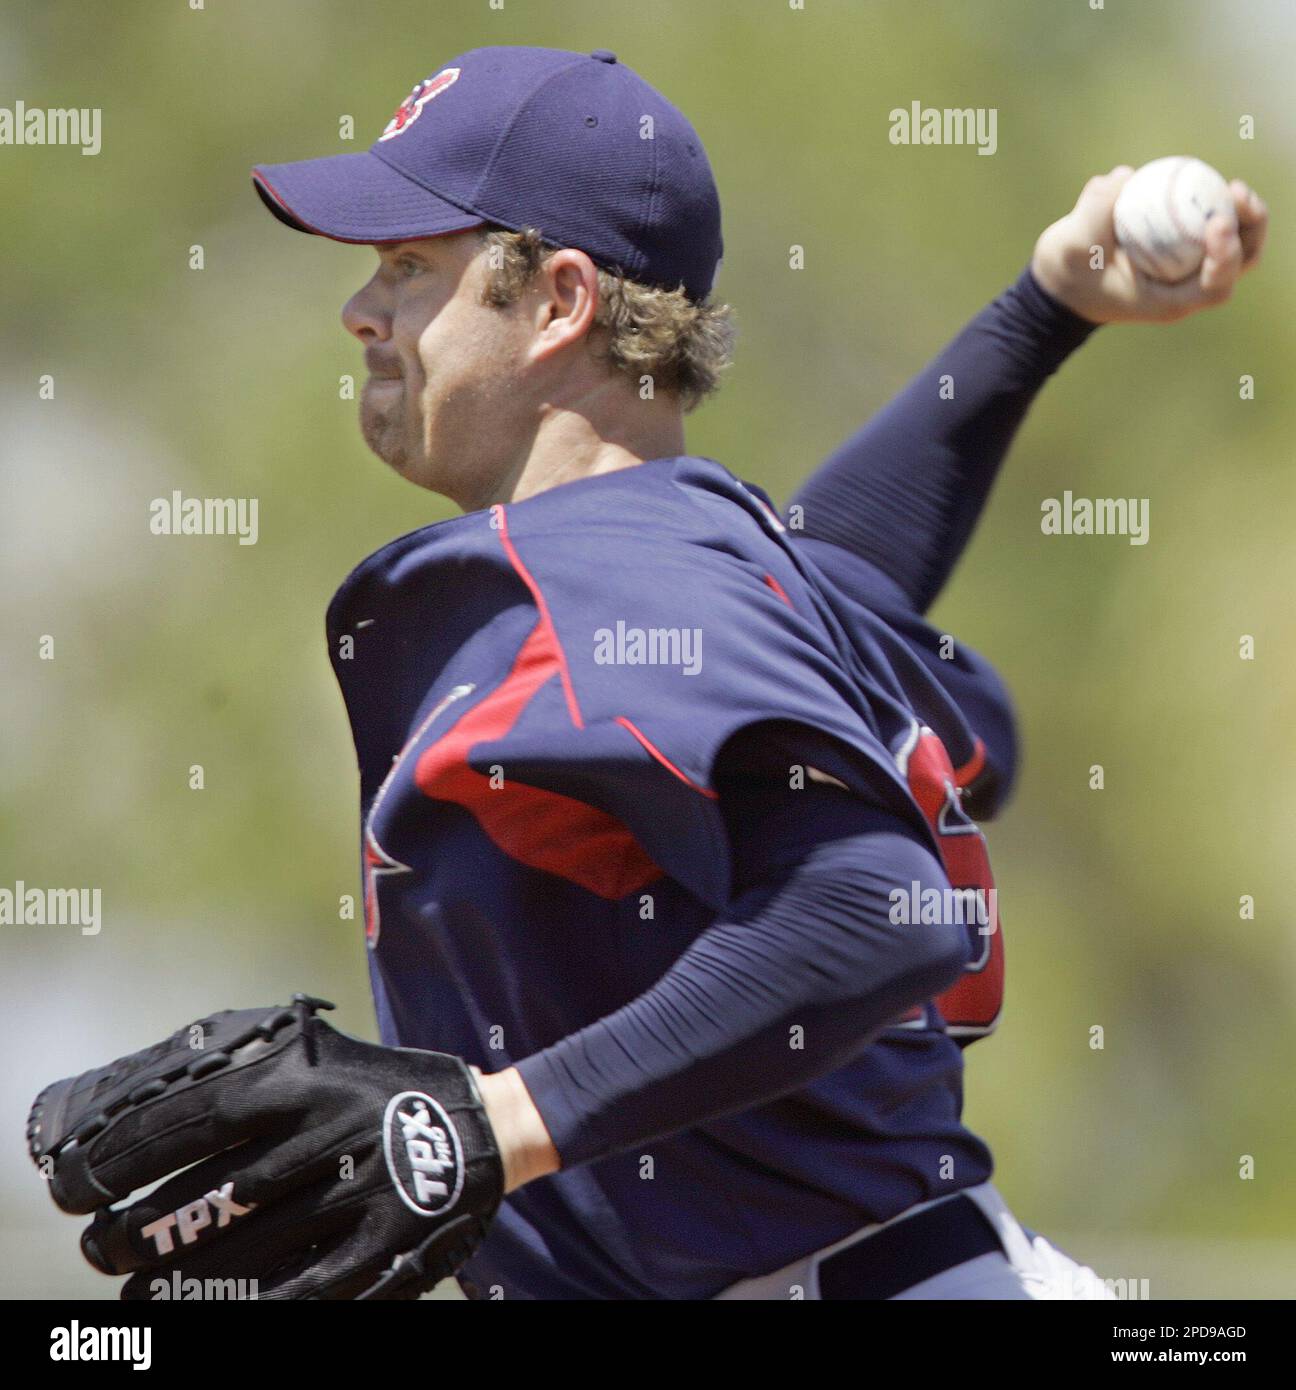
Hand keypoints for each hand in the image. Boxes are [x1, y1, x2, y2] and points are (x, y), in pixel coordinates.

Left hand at [26, 995, 506, 1299]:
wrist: (480, 1126)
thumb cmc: (378, 1089)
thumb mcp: (320, 1057)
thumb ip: (248, 1071)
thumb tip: (150, 1097)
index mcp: (306, 1078)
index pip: (193, 1117)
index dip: (123, 1156)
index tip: (77, 1183)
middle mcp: (330, 1131)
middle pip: (211, 1194)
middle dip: (139, 1232)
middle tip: (100, 1248)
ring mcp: (362, 1192)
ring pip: (248, 1251)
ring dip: (177, 1282)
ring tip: (134, 1296)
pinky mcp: (389, 1245)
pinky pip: (305, 1291)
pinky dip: (249, 1307)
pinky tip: (208, 1312)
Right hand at [1031, 165, 1267, 323]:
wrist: (1058, 284)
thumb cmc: (1065, 275)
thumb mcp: (1069, 246)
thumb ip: (1094, 212)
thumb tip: (1125, 175)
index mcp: (1168, 301)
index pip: (1216, 284)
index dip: (1227, 254)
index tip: (1215, 221)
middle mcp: (1184, 287)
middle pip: (1239, 261)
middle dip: (1249, 228)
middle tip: (1234, 193)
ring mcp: (1185, 267)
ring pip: (1233, 241)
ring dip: (1240, 213)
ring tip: (1230, 185)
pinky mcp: (1179, 246)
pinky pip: (1208, 223)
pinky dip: (1213, 203)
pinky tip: (1203, 177)